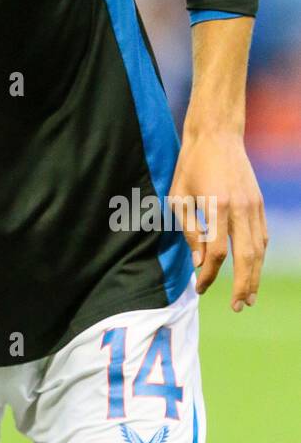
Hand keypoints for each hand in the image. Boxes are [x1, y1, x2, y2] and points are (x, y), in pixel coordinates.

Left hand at [168, 131, 266, 310]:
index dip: (209, 275)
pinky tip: (253, 270)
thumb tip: (200, 262)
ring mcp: (254, 205)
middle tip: (237, 307)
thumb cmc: (190, 165)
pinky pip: (262, 236)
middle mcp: (240, 208)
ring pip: (259, 249)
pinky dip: (259, 256)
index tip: (200, 288)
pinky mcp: (259, 202)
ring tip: (249, 297)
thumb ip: (189, 230)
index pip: (216, 253)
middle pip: (245, 257)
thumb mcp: (179, 196)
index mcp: (216, 206)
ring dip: (256, 276)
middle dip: (242, 286)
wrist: (217, 135)